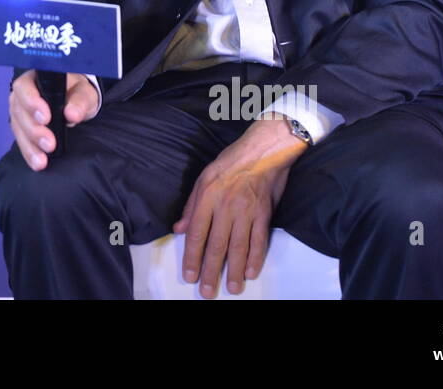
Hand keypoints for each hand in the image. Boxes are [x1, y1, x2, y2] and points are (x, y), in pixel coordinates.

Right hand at [9, 70, 98, 171]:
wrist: (75, 101)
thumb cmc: (77, 92)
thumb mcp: (84, 92)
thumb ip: (80, 101)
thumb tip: (71, 115)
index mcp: (35, 78)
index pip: (25, 87)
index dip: (31, 102)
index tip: (46, 118)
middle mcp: (22, 94)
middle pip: (19, 111)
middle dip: (33, 130)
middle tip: (50, 144)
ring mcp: (20, 111)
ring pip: (18, 128)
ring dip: (30, 145)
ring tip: (42, 160)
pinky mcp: (22, 128)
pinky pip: (21, 141)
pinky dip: (29, 153)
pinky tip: (38, 163)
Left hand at [173, 115, 308, 296]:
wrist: (263, 150)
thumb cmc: (230, 162)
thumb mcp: (203, 178)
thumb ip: (191, 207)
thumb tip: (179, 230)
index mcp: (207, 197)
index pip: (197, 234)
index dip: (192, 257)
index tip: (190, 275)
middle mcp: (226, 207)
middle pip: (216, 245)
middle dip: (211, 271)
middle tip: (207, 292)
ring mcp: (246, 211)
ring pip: (238, 247)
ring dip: (233, 271)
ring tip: (231, 289)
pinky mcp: (264, 214)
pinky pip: (259, 240)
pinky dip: (255, 258)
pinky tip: (250, 272)